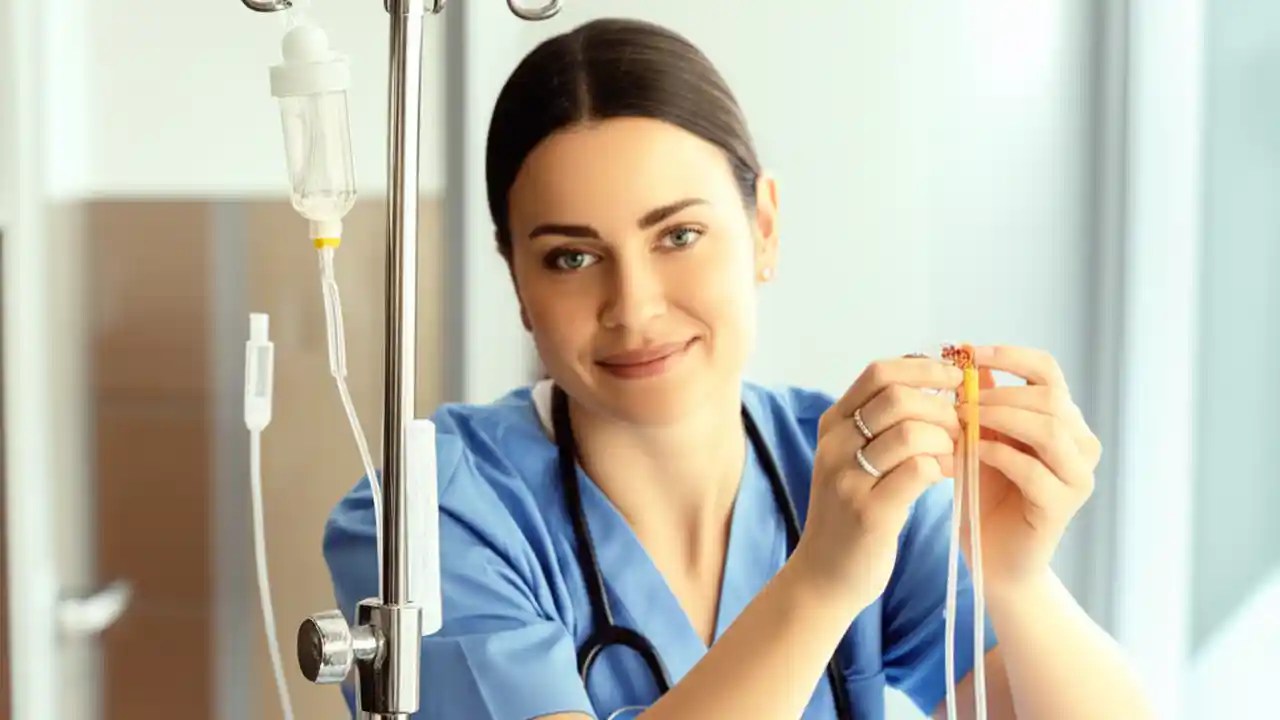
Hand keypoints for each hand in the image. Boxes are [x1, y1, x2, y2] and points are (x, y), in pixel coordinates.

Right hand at [794, 356, 963, 613]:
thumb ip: (882, 425)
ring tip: (957, 452)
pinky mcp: (869, 512)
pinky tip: (949, 474)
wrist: (824, 576)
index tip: (954, 378)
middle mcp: (834, 445)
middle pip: (898, 396)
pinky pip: (918, 470)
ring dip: (946, 438)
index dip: (923, 367)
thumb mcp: (853, 460)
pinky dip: (944, 465)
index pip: (879, 373)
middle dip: (941, 406)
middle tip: (962, 425)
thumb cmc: (852, 514)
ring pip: (910, 431)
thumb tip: (934, 383)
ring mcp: (848, 478)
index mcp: (832, 425)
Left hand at [959, 345, 1102, 591]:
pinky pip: (1033, 469)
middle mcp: (1080, 443)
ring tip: (962, 420)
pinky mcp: (1063, 505)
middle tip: (958, 399)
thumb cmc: (985, 493)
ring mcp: (1077, 475)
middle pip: (1049, 397)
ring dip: (1000, 418)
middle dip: (998, 393)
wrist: (993, 556)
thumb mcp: (978, 437)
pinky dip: (997, 453)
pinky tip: (970, 451)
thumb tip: (966, 357)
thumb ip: (979, 401)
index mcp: (1062, 420)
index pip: (1047, 371)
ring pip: (1048, 427)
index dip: (1010, 356)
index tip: (970, 353)